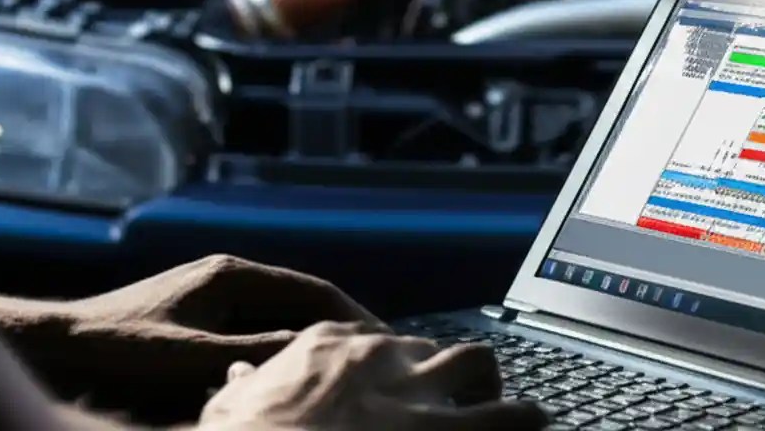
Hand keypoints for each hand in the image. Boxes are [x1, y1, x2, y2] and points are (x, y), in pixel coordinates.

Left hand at [0, 255, 379, 421]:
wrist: (62, 340)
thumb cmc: (123, 347)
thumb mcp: (194, 355)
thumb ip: (254, 352)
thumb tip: (315, 350)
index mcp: (233, 274)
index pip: (313, 290)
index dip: (354, 315)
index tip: (387, 342)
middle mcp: (229, 274)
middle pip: (302, 299)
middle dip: (341, 325)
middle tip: (380, 357)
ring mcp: (214, 291)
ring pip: (281, 314)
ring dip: (313, 336)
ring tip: (348, 366)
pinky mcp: (200, 312)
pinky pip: (257, 326)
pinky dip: (282, 345)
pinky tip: (296, 372)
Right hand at [200, 321, 548, 430]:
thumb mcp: (229, 411)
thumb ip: (242, 389)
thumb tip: (238, 377)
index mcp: (327, 346)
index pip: (369, 342)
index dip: (387, 370)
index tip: (389, 393)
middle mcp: (380, 355)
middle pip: (429, 349)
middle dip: (441, 375)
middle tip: (447, 406)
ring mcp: (420, 389)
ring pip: (478, 363)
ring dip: (489, 388)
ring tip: (505, 414)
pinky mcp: (453, 429)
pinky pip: (516, 416)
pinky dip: (528, 421)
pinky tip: (535, 426)